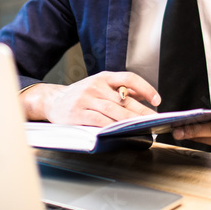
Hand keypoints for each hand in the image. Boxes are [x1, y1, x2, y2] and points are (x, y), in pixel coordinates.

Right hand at [21, 72, 160, 126]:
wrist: (54, 100)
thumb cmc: (81, 95)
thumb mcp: (100, 86)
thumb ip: (120, 90)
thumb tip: (144, 96)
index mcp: (103, 77)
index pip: (128, 78)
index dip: (145, 88)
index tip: (156, 99)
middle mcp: (95, 86)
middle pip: (123, 99)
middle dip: (141, 111)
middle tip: (154, 120)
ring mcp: (85, 99)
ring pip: (113, 111)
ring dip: (129, 120)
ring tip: (142, 127)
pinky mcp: (77, 113)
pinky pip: (98, 121)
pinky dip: (111, 127)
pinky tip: (121, 131)